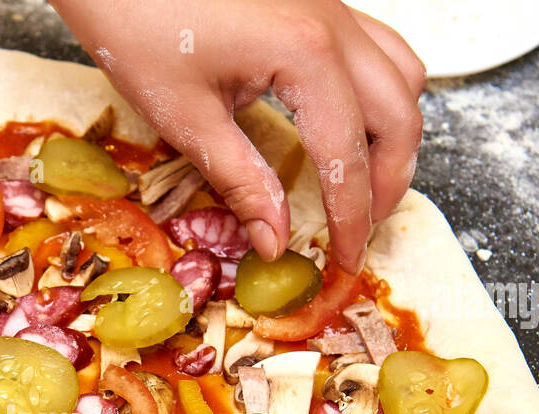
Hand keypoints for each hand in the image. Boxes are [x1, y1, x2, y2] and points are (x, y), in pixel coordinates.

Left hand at [50, 0, 424, 271]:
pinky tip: (348, 128)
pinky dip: (379, 98)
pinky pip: (377, 52)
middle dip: (386, 185)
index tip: (345, 262)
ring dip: (394, 139)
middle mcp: (335, 25)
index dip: (351, 219)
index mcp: (306, 54)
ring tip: (363, 188)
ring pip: (402, 78)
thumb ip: (240, 181)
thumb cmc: (136, 25)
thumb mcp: (185, 117)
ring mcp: (332, 7)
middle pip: (398, 119)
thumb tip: (273, 241)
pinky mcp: (317, 3)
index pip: (348, 156)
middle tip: (357, 234)